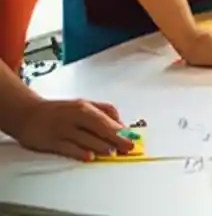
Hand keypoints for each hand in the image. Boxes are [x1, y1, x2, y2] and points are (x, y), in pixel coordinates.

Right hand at [10, 97, 134, 161]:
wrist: (28, 114)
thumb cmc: (59, 111)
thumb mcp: (82, 105)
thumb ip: (103, 112)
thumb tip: (121, 124)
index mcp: (84, 107)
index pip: (107, 116)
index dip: (120, 128)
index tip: (132, 137)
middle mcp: (74, 117)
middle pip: (99, 127)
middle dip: (116, 138)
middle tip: (128, 147)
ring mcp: (63, 129)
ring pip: (85, 138)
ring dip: (101, 146)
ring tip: (113, 152)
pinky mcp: (51, 141)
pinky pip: (68, 148)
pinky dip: (79, 152)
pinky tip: (90, 157)